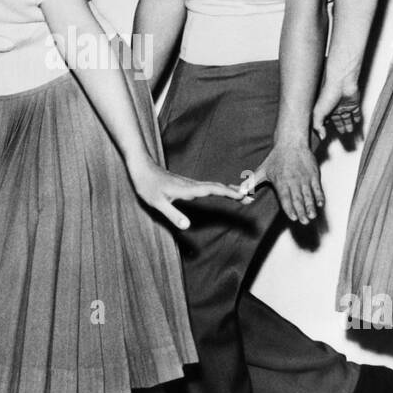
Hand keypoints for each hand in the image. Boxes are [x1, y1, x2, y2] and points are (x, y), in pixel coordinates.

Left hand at [128, 156, 247, 230]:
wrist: (141, 167)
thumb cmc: (147, 185)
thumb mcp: (157, 203)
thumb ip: (172, 214)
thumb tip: (187, 225)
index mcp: (187, 189)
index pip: (213, 190)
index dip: (228, 192)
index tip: (243, 195)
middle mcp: (191, 185)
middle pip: (218, 187)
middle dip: (235, 192)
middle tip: (251, 198)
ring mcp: (189, 184)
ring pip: (214, 186)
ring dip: (229, 190)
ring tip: (243, 195)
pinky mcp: (186, 184)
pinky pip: (207, 186)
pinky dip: (219, 189)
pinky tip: (221, 191)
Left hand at [239, 142, 323, 223]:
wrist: (291, 142)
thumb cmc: (276, 158)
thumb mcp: (262, 170)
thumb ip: (251, 182)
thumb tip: (239, 192)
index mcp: (281, 181)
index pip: (285, 197)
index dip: (289, 208)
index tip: (293, 218)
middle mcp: (293, 181)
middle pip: (298, 198)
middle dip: (301, 211)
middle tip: (304, 222)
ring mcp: (304, 178)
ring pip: (308, 195)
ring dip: (311, 206)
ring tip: (312, 216)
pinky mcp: (313, 174)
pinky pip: (317, 187)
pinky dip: (319, 196)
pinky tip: (321, 204)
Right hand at [312, 72, 360, 140]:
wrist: (341, 83)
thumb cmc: (328, 94)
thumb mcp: (318, 113)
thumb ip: (318, 126)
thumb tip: (322, 137)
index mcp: (324, 109)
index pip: (325, 120)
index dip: (325, 126)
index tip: (327, 132)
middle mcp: (334, 108)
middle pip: (338, 120)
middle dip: (340, 126)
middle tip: (342, 133)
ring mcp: (344, 105)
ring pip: (347, 117)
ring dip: (348, 124)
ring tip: (349, 130)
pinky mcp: (354, 103)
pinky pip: (356, 112)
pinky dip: (356, 117)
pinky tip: (356, 122)